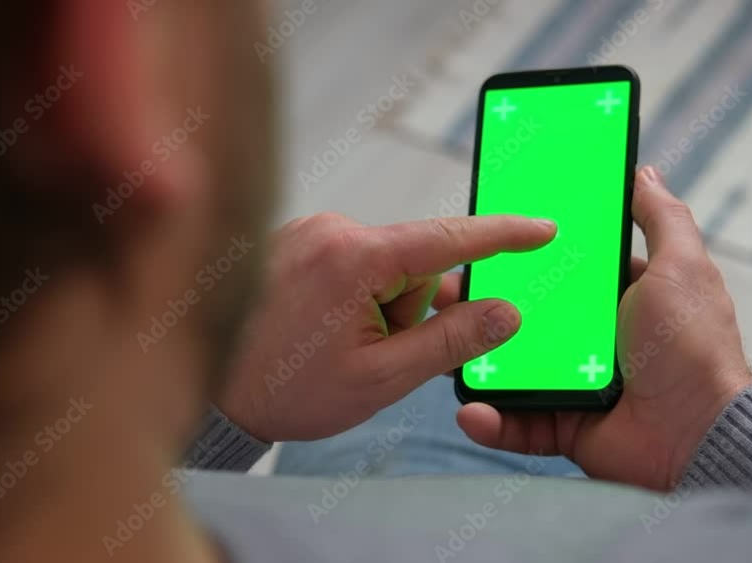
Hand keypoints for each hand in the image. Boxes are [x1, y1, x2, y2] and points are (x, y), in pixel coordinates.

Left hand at [219, 213, 557, 441]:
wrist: (209, 392)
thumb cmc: (287, 390)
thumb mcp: (382, 377)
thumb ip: (450, 341)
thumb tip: (505, 312)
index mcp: (353, 257)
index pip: (447, 238)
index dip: (502, 236)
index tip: (543, 230)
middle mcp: (329, 229)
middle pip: (415, 261)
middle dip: (413, 308)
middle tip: (378, 352)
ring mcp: (307, 232)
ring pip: (384, 265)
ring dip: (383, 307)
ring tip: (340, 347)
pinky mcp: (295, 241)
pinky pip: (354, 263)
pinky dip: (359, 297)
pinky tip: (326, 331)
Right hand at [456, 166, 751, 490]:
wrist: (698, 435)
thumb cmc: (694, 347)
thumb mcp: (682, 267)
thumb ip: (662, 218)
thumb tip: (644, 173)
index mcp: (621, 299)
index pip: (566, 270)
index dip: (529, 256)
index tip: (489, 244)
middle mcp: (597, 339)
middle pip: (529, 315)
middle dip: (487, 306)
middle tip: (448, 292)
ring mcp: (577, 383)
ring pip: (513, 366)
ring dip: (476, 358)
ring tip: (442, 344)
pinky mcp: (566, 425)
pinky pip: (519, 422)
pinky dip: (492, 419)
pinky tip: (470, 408)